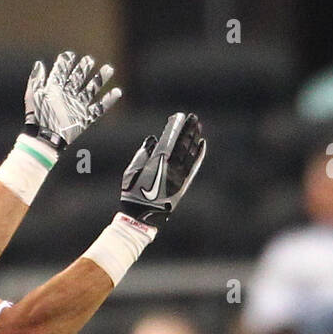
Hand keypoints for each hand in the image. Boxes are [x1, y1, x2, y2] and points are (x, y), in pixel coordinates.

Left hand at [23, 50, 120, 151]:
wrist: (44, 138)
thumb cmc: (37, 117)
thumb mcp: (34, 95)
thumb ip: (37, 79)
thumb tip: (40, 63)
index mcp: (55, 91)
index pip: (62, 73)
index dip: (66, 64)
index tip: (70, 54)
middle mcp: (68, 97)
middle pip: (78, 79)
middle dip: (84, 69)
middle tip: (89, 59)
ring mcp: (77, 107)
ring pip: (91, 90)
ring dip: (100, 80)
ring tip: (108, 68)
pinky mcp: (85, 119)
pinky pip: (99, 109)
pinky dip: (109, 101)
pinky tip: (117, 92)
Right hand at [120, 112, 205, 226]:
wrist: (142, 218)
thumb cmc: (132, 194)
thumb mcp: (131, 172)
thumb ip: (142, 154)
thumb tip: (153, 140)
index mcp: (157, 163)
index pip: (169, 140)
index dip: (175, 127)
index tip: (179, 115)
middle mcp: (172, 168)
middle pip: (183, 144)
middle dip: (188, 129)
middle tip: (193, 116)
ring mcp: (180, 177)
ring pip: (190, 154)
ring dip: (195, 139)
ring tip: (198, 126)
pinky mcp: (184, 185)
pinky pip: (194, 167)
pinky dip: (199, 155)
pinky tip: (202, 145)